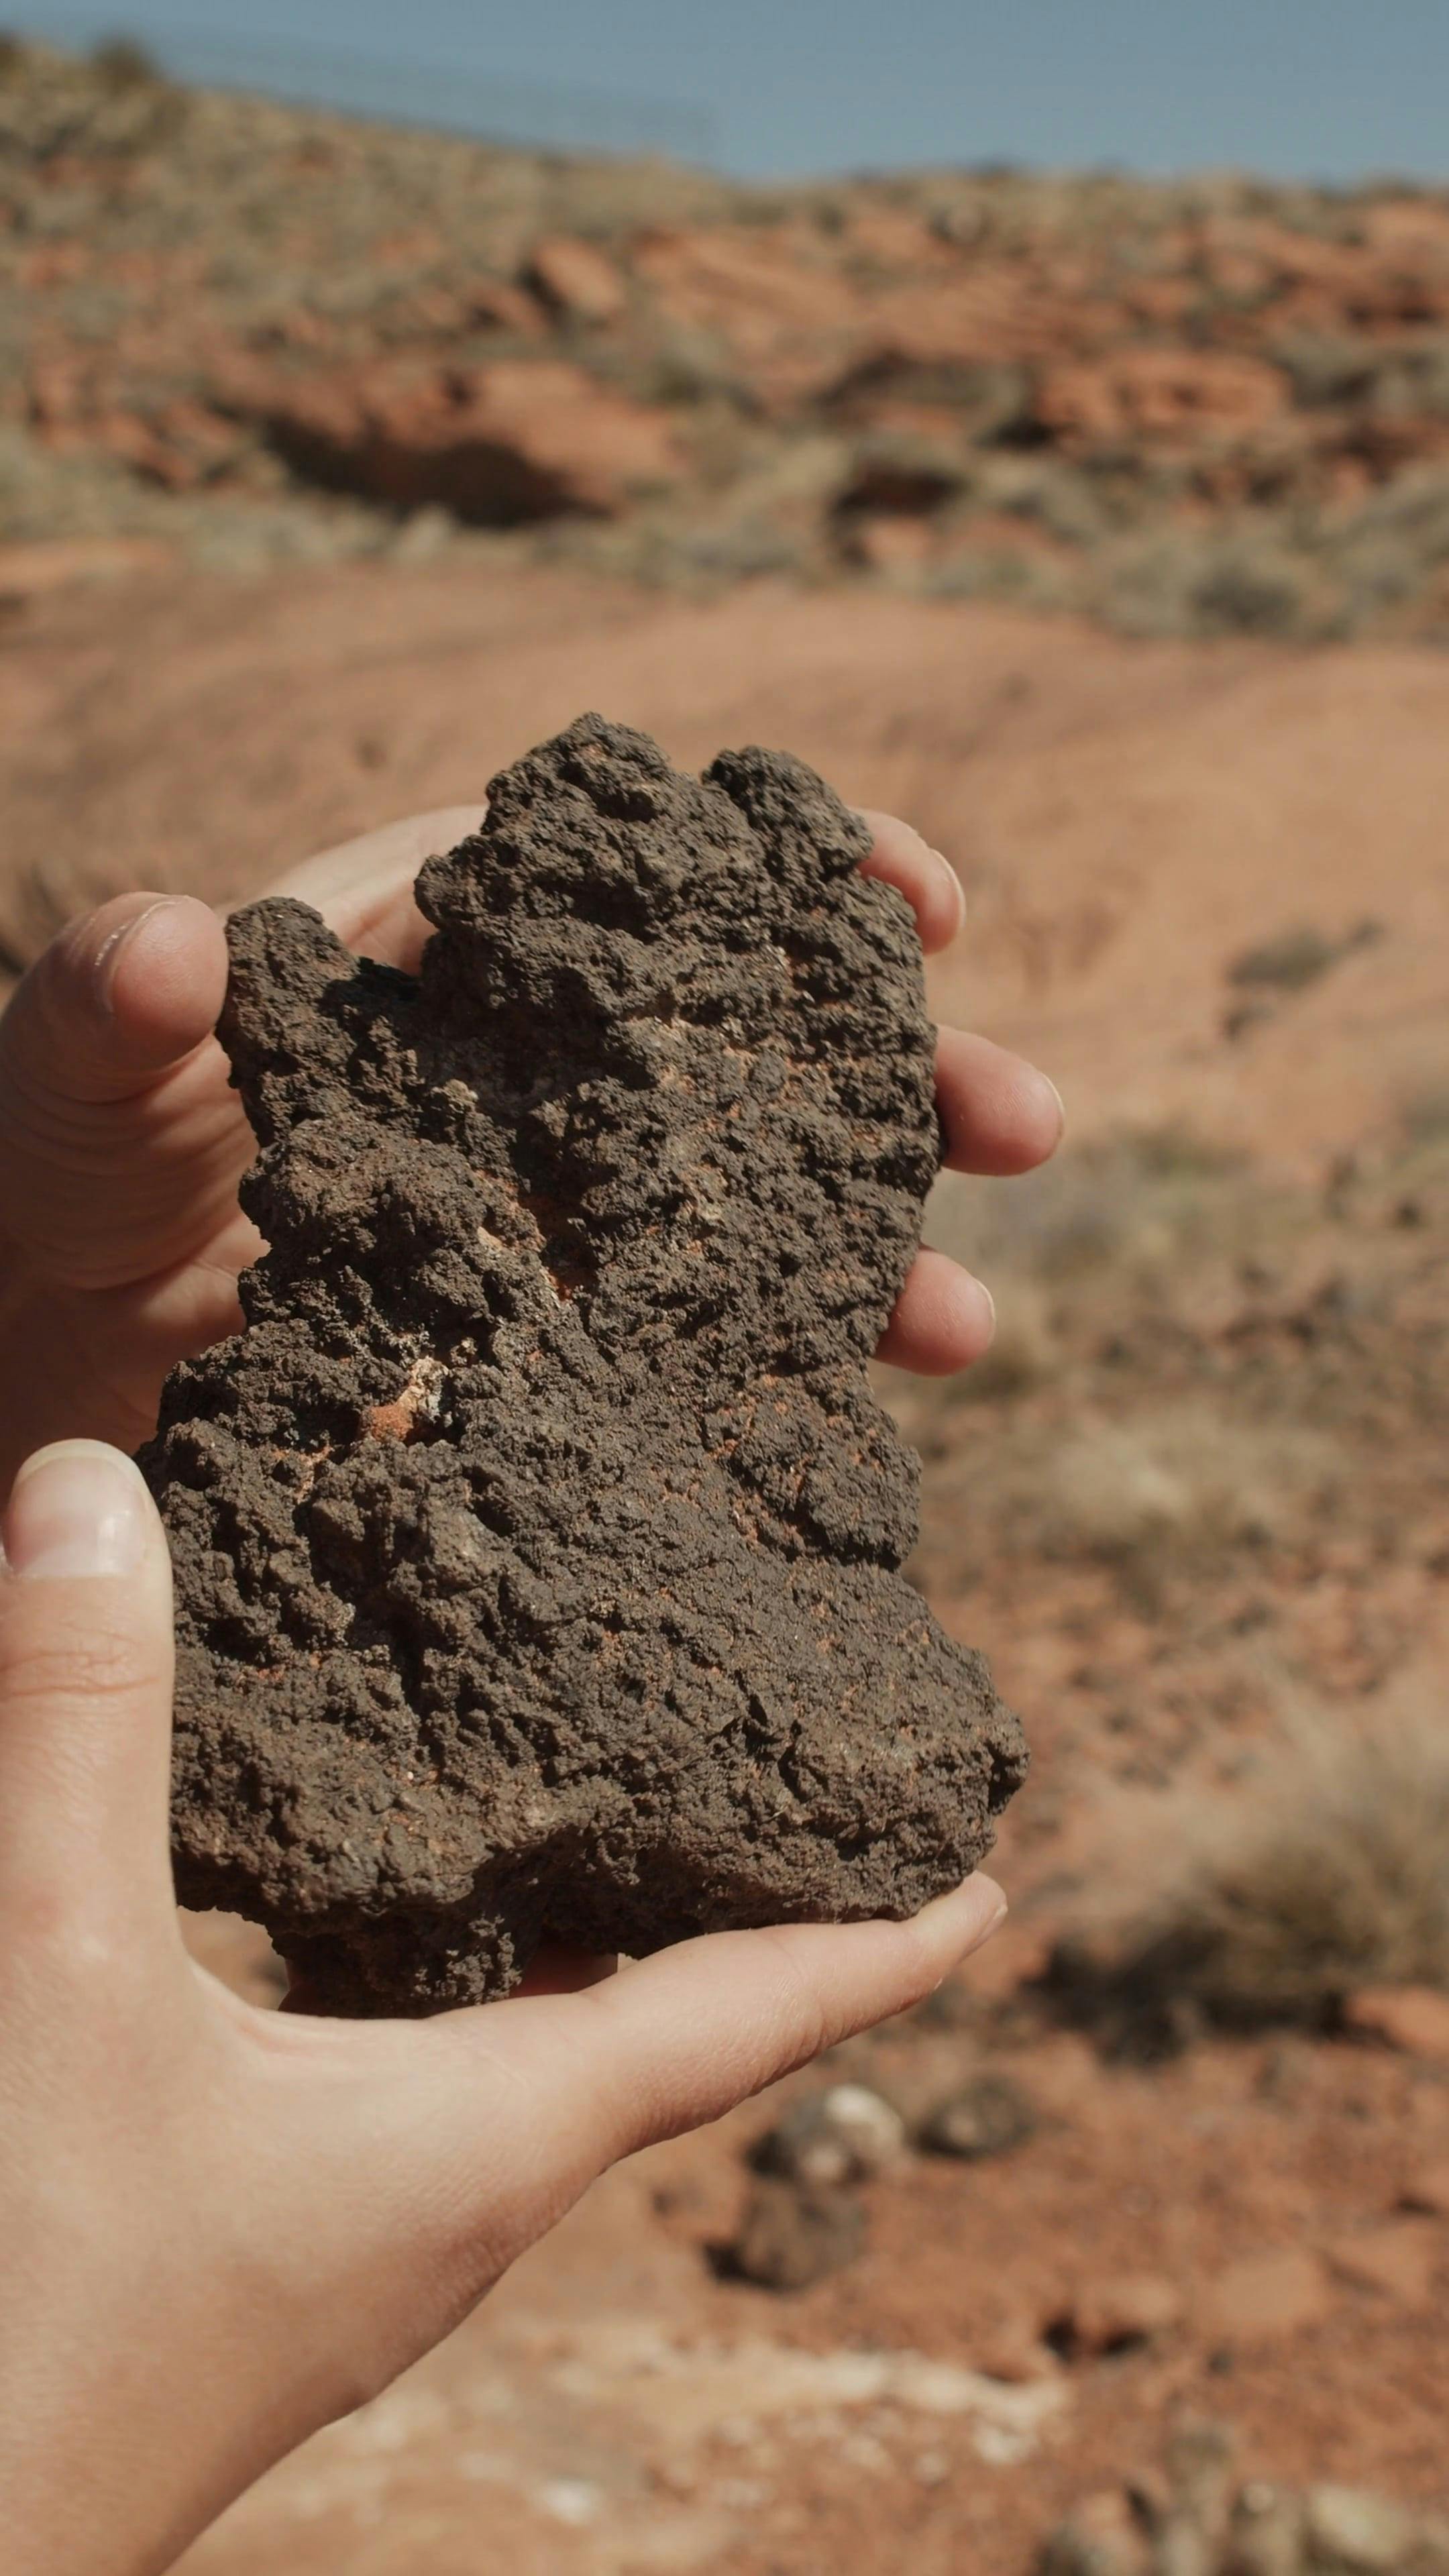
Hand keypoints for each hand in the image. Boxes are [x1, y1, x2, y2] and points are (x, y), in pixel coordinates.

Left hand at [0, 805, 1062, 1487]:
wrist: (31, 1367)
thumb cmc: (44, 1176)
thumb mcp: (63, 1085)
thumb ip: (106, 1011)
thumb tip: (178, 941)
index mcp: (440, 958)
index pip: (643, 883)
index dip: (792, 874)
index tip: (915, 898)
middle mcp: (521, 1088)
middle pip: (741, 1063)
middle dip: (890, 1085)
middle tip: (1022, 1121)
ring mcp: (538, 1237)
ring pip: (736, 1230)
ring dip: (866, 1264)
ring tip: (963, 1329)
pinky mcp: (530, 1369)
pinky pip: (674, 1372)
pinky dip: (763, 1401)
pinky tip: (844, 1448)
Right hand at [0, 1438, 1005, 2575]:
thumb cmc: (23, 2302)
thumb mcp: (53, 1971)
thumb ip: (80, 1731)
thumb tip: (91, 1493)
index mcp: (487, 2139)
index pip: (747, 2022)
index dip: (879, 1950)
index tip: (997, 1891)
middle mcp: (459, 2194)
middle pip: (663, 2028)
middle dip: (748, 1910)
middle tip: (814, 1790)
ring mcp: (364, 2232)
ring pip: (533, 2050)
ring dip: (594, 1939)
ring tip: (627, 1813)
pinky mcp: (269, 2240)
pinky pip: (418, 2072)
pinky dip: (454, 1974)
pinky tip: (386, 1911)